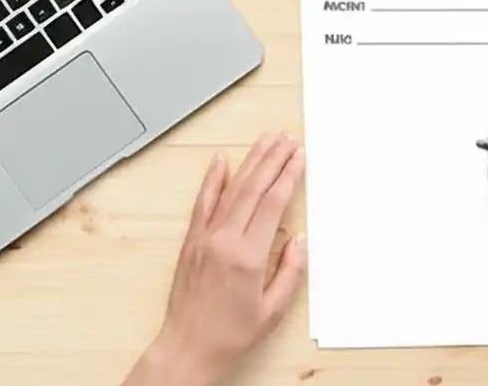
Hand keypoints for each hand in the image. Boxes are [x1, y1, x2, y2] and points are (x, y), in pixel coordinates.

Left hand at [124, 134, 306, 385]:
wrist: (187, 348)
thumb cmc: (230, 335)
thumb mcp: (273, 311)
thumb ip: (289, 272)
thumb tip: (298, 240)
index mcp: (247, 256)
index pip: (272, 203)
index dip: (288, 176)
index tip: (299, 157)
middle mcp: (224, 240)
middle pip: (253, 188)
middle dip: (273, 159)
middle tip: (287, 139)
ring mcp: (204, 237)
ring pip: (231, 189)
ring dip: (250, 162)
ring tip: (265, 141)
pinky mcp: (191, 241)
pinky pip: (203, 202)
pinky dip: (213, 180)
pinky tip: (221, 161)